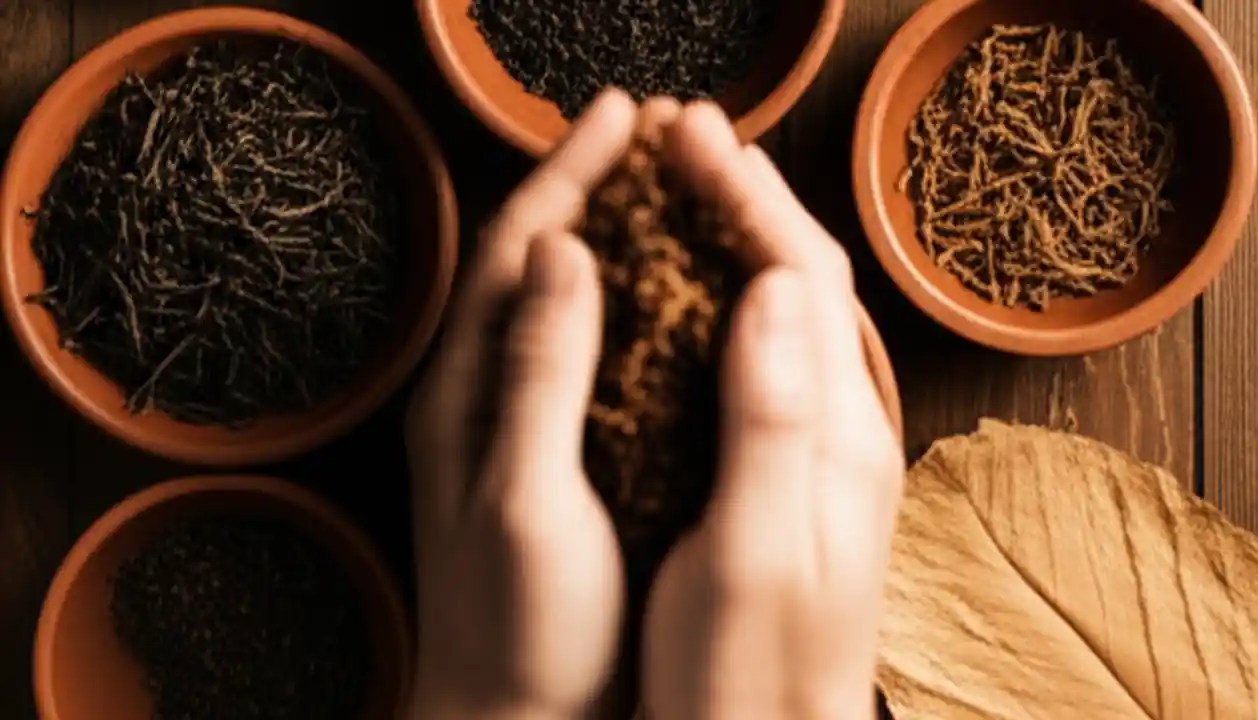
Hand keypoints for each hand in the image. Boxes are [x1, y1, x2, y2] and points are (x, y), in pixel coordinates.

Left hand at [405, 90, 639, 719]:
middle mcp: (486, 396)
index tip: (623, 114)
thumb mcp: (525, 494)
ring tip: (670, 192)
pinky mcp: (559, 458)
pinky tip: (676, 301)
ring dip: (614, 240)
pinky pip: (594, 359)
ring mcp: (522, 426)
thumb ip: (538, 372)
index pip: (514, 250)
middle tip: (654, 132)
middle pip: (536, 262)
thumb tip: (563, 250)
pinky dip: (633, 313)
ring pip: (567, 306)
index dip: (568, 174)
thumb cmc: (516, 627)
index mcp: (467, 393)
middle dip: (591, 188)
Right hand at [642, 104, 904, 719]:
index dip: (747, 197)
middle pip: (807, 282)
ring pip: (789, 315)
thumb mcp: (754, 547)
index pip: (805, 278)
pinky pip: (769, 358)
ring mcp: (821, 452)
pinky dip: (731, 302)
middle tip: (681, 138)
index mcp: (838, 436)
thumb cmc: (749, 670)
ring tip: (684, 190)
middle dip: (747, 199)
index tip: (687, 138)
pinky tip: (691, 297)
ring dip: (741, 240)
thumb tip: (774, 286)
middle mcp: (844, 431)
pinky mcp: (791, 474)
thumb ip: (771, 418)